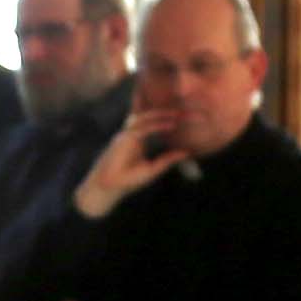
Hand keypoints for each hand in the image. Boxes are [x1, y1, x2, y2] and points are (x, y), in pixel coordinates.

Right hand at [69, 114, 192, 221]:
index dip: (174, 120)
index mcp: (141, 140)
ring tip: (180, 115)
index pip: (158, 125)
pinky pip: (142, 128)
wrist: (108, 188)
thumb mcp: (153, 169)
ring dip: (164, 114)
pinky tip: (171, 124)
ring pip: (147, 117)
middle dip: (171, 113)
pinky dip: (157, 124)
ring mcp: (127, 134)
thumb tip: (187, 153)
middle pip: (154, 117)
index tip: (192, 118)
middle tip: (190, 112)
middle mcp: (134, 134)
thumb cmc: (128, 181)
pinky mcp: (123, 139)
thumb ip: (168, 160)